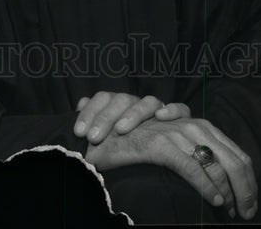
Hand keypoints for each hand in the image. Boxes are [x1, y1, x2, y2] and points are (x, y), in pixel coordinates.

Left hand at [73, 90, 189, 143]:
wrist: (164, 161)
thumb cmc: (125, 154)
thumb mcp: (104, 143)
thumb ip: (93, 125)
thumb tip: (79, 104)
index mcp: (119, 106)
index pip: (103, 98)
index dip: (89, 112)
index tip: (79, 132)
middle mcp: (138, 104)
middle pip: (123, 99)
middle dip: (106, 117)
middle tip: (93, 137)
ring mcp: (159, 110)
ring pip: (148, 101)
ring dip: (134, 113)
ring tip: (121, 130)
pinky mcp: (181, 119)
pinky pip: (181, 108)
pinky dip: (172, 109)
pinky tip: (161, 116)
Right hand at [84, 116, 257, 220]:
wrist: (111, 133)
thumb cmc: (145, 142)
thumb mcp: (178, 143)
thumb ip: (198, 153)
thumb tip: (224, 183)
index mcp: (202, 126)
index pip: (237, 154)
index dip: (249, 181)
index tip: (250, 202)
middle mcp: (194, 126)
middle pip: (233, 160)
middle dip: (246, 190)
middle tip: (247, 213)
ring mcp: (178, 133)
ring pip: (217, 165)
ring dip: (229, 192)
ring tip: (231, 211)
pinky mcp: (162, 144)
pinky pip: (193, 168)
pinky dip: (208, 187)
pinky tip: (214, 201)